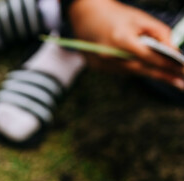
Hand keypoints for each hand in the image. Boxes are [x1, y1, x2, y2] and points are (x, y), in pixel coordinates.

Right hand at [69, 0, 183, 88]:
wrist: (87, 16)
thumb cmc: (117, 16)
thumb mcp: (142, 19)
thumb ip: (160, 34)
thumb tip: (174, 52)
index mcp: (121, 40)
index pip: (150, 57)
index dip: (168, 65)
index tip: (182, 71)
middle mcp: (110, 55)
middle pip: (142, 70)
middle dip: (164, 76)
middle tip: (182, 84)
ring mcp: (102, 64)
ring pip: (133, 72)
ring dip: (150, 73)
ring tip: (170, 77)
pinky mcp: (98, 68)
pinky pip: (123, 71)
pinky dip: (135, 69)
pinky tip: (145, 66)